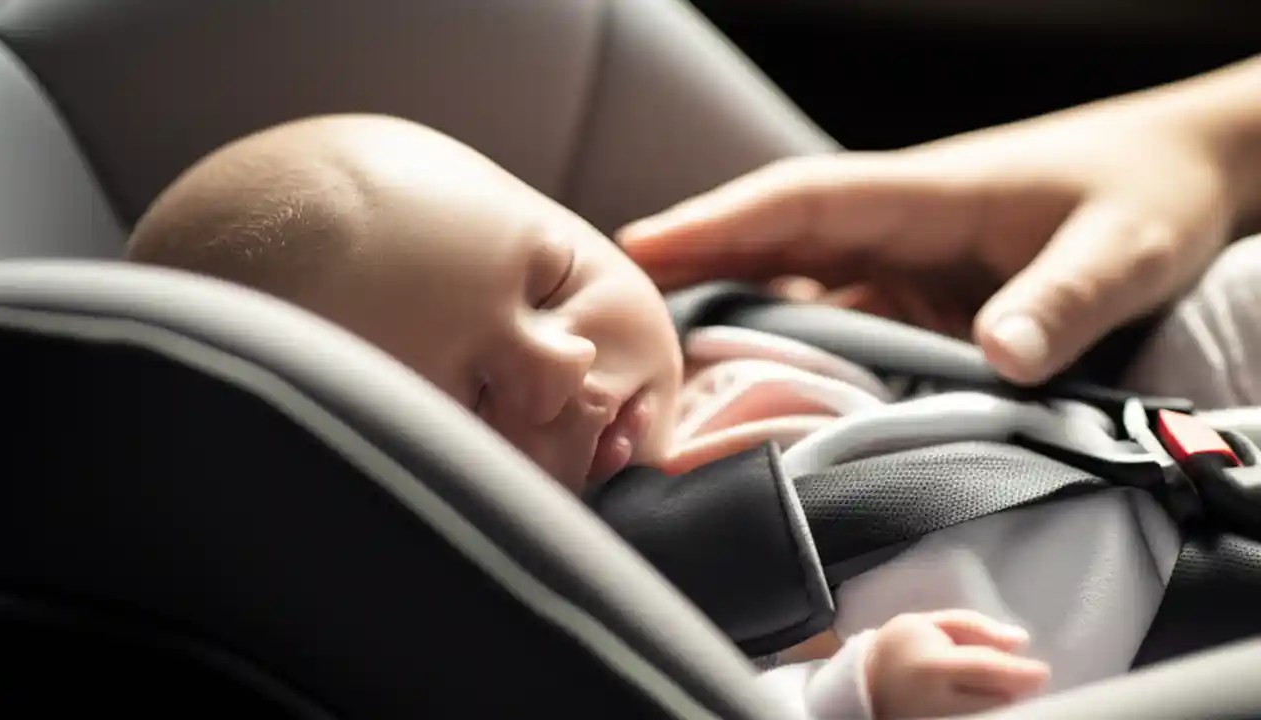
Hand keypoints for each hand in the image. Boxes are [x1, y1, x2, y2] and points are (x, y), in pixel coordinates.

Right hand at [618, 96, 1234, 383]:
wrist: (1182, 179)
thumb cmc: (1147, 193)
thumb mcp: (1121, 250)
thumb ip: (1062, 300)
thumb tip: (998, 355)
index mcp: (917, 196)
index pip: (793, 206)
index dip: (709, 227)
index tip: (632, 251)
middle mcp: (890, 231)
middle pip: (766, 251)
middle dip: (687, 279)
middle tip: (609, 329)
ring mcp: (900, 271)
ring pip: (794, 297)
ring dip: (732, 332)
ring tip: (663, 386)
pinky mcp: (919, 307)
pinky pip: (841, 337)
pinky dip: (796, 367)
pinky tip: (766, 412)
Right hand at [864, 610, 1049, 718]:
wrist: (865, 682)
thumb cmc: (902, 646)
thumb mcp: (932, 623)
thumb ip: (975, 627)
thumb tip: (1019, 641)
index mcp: (932, 665)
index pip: (985, 670)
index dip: (1019, 672)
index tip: (1043, 671)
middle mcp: (935, 701)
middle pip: (994, 699)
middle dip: (1013, 688)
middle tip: (1023, 676)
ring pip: (989, 717)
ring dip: (1002, 703)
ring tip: (998, 687)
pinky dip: (988, 714)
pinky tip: (986, 702)